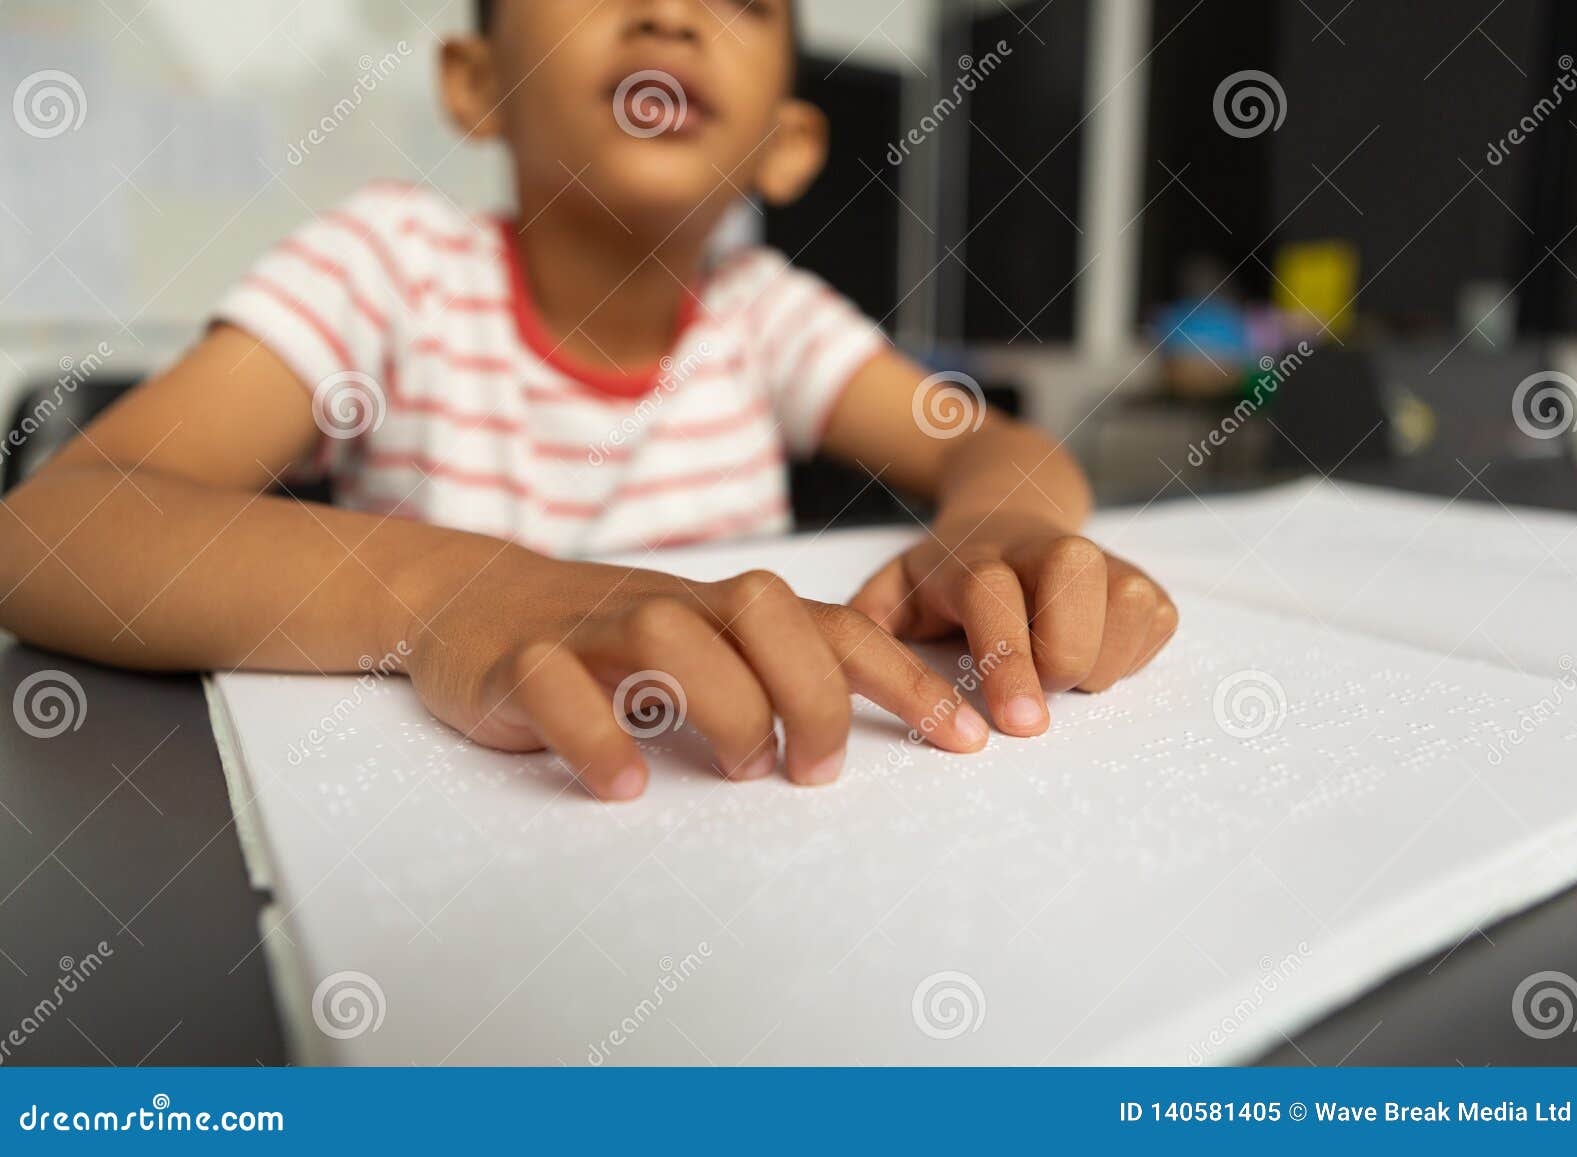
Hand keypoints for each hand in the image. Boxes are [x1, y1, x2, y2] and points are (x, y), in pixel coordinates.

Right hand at [396, 551, 990, 800]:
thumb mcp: (696, 652)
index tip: (967, 738)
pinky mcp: (515, 661)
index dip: (906, 676)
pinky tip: (622, 786)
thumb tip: (853, 740)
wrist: (463, 599)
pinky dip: (594, 734)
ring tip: (740, 771)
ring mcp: (589, 628)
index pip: (832, 624)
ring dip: (723, 704)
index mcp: (721, 613)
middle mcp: (669, 607)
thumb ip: (766, 679)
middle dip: (814, 691)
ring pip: (667, 633)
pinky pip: (554, 682)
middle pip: (764, 611)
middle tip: (815, 771)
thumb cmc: (599, 643)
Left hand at [848, 512, 1178, 734]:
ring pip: (1127, 603)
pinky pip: (1156, 621)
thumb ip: (867, 622)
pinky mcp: (1143, 579)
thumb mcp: (897, 589)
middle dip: (1064, 653)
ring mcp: (1100, 558)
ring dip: (1100, 659)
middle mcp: (1040, 547)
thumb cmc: (948, 575)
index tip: (1017, 724)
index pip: (992, 596)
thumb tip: (836, 661)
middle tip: (1038, 696)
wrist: (1009, 513)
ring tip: (1060, 673)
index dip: (1008, 659)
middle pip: (1075, 579)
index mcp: (973, 558)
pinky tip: (1090, 656)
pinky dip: (1129, 656)